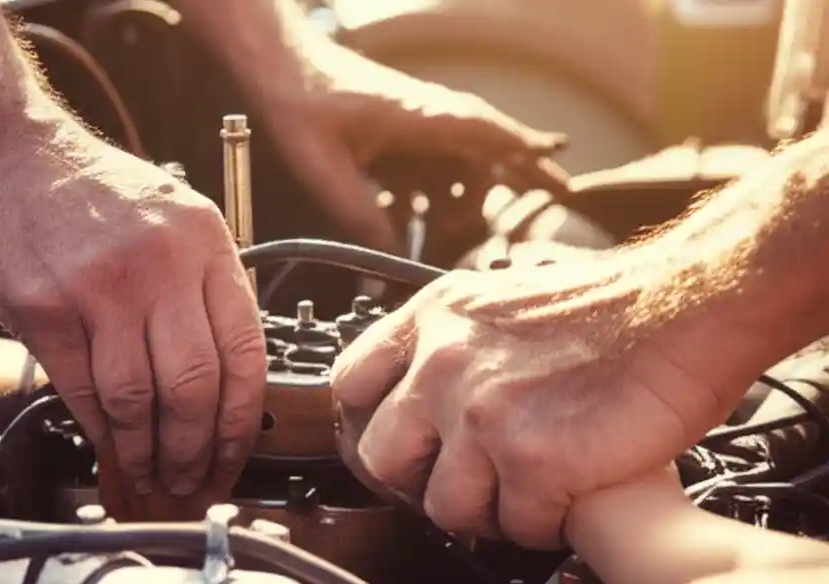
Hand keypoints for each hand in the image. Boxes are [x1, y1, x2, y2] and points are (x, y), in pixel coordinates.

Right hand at [0, 117, 266, 518]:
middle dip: (194, 451)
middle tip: (188, 480)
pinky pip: (84, 391)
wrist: (2, 151)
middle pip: (195, 388)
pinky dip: (101, 431)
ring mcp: (101, 286)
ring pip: (140, 400)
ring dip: (146, 453)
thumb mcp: (170, 216)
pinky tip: (108, 446)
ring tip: (149, 476)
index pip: (245, 354)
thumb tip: (221, 381)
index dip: (241, 423)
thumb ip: (200, 287)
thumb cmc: (85, 189)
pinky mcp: (45, 308)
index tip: (232, 456)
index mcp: (204, 241)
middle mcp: (160, 263)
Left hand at [254, 40, 567, 249]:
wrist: (276, 69)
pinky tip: (411, 226)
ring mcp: (413, 127)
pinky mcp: (394, 137)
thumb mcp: (325, 168)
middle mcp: (426, 117)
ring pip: (457, 166)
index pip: (487, 131)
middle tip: (560, 196)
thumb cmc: (301, 102)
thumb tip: (387, 260)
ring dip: (461, 200)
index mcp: (420, 116)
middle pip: (487, 150)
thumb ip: (360, 215)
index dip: (526, 148)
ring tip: (461, 238)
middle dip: (522, 174)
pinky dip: (426, 199)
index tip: (560, 165)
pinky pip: (425, 171)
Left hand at [330, 256, 738, 548]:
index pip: (347, 385)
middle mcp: (443, 365)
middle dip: (422, 481)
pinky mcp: (533, 458)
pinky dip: (544, 525)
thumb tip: (415, 390)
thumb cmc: (609, 307)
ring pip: (444, 508)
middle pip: (381, 458)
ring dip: (487, 513)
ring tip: (527, 490)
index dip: (369, 425)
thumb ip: (447, 343)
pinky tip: (568, 495)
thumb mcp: (496, 298)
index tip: (398, 445)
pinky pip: (516, 527)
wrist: (684, 307)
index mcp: (431, 321)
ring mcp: (482, 414)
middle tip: (466, 482)